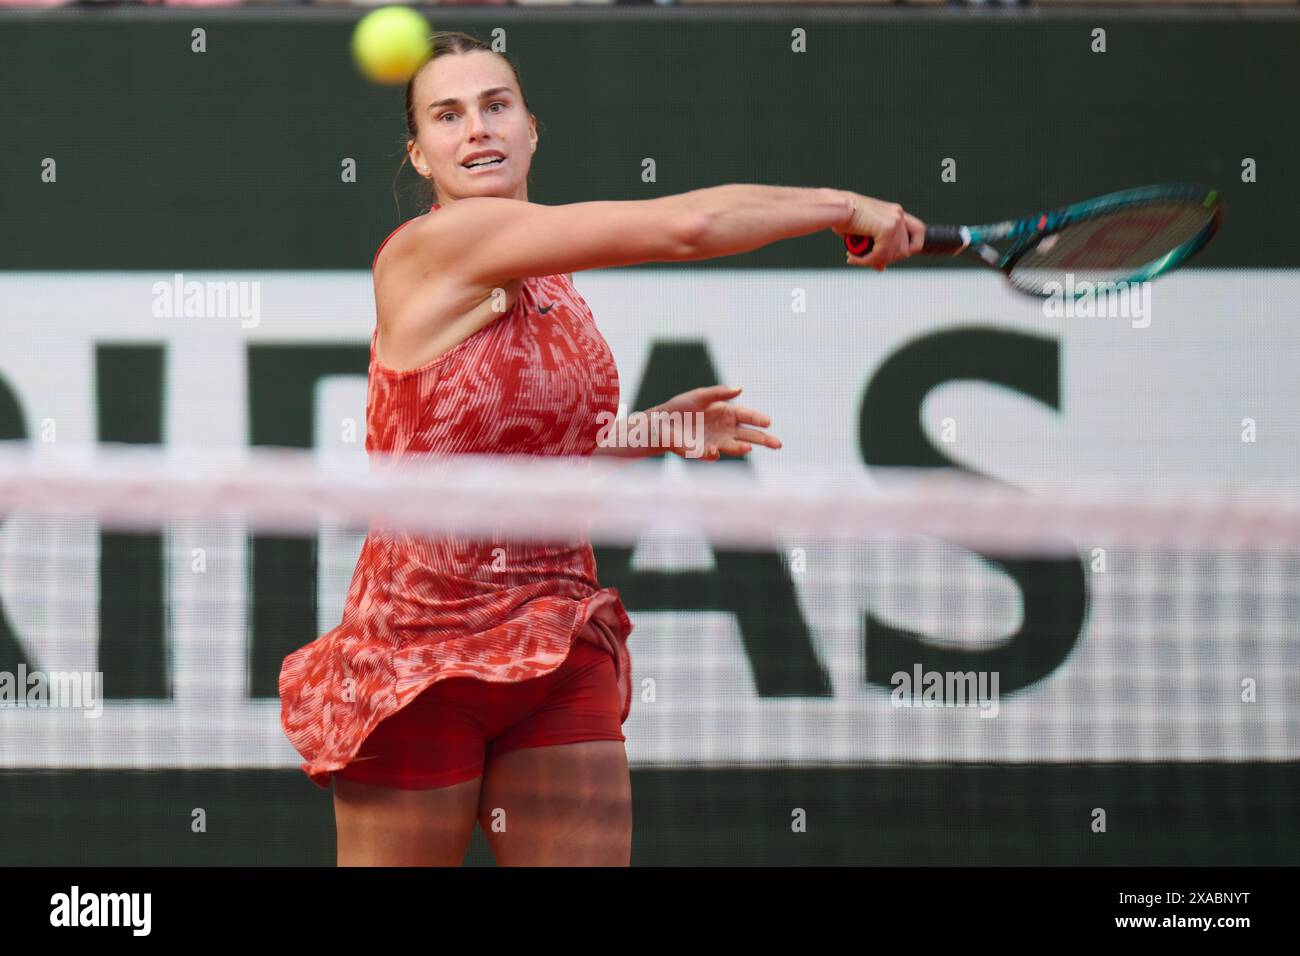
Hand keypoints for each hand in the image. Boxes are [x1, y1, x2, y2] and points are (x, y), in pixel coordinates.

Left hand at [650, 385, 781, 460]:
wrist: (661, 423)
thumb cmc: (681, 407)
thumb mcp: (700, 396)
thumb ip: (719, 392)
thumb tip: (740, 388)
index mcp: (727, 413)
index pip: (747, 416)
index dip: (758, 419)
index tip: (768, 422)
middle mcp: (726, 430)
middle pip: (749, 436)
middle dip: (764, 440)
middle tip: (778, 444)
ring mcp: (716, 442)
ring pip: (734, 447)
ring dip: (741, 448)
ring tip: (748, 449)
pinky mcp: (703, 452)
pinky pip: (711, 454)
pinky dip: (713, 453)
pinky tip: (716, 450)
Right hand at [832, 192, 924, 271]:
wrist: (835, 208)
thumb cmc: (844, 217)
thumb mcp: (865, 235)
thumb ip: (877, 249)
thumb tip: (881, 268)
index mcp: (895, 212)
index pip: (919, 231)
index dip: (912, 247)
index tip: (894, 255)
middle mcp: (898, 215)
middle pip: (904, 250)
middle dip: (885, 259)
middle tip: (864, 259)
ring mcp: (894, 221)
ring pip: (891, 255)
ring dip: (872, 261)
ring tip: (855, 258)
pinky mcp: (887, 229)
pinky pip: (881, 255)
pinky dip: (866, 260)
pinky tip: (854, 257)